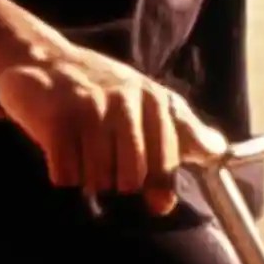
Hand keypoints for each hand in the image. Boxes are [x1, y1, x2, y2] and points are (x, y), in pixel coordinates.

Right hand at [0, 47, 226, 215]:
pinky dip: (63, 174)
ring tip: (80, 149)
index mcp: (153, 98)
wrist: (43, 60)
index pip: (164, 163)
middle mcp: (125, 100)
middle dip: (115, 181)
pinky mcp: (58, 118)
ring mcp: (90, 107)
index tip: (156, 203)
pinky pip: (67, 175)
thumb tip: (219, 151)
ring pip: (97, 179)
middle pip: (129, 179)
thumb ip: (184, 129)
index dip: (159, 189)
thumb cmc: (102, 89)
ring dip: (87, 176)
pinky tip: (61, 150)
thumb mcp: (148, 101)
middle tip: (103, 160)